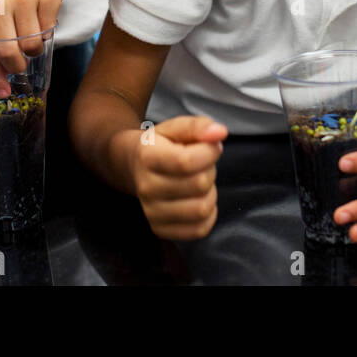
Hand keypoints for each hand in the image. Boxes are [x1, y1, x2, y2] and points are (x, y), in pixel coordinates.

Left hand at [0, 0, 75, 95]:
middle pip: (9, 53)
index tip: (2, 92)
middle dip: (15, 68)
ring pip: (32, 45)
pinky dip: (45, 33)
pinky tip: (40, 18)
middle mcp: (0, 2)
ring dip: (33, 49)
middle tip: (19, 68)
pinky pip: (49, 31)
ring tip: (30, 36)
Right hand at [130, 116, 226, 240]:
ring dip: (210, 193)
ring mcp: (152, 212)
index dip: (209, 152)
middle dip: (209, 171)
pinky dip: (208, 215)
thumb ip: (198, 126)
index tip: (211, 147)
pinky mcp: (160, 229)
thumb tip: (220, 132)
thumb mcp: (176, 128)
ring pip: (202, 209)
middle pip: (199, 185)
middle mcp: (146, 187)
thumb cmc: (162, 145)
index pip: (187, 162)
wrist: (137, 166)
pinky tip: (198, 199)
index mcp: (147, 157)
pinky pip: (200, 230)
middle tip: (201, 165)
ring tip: (199, 182)